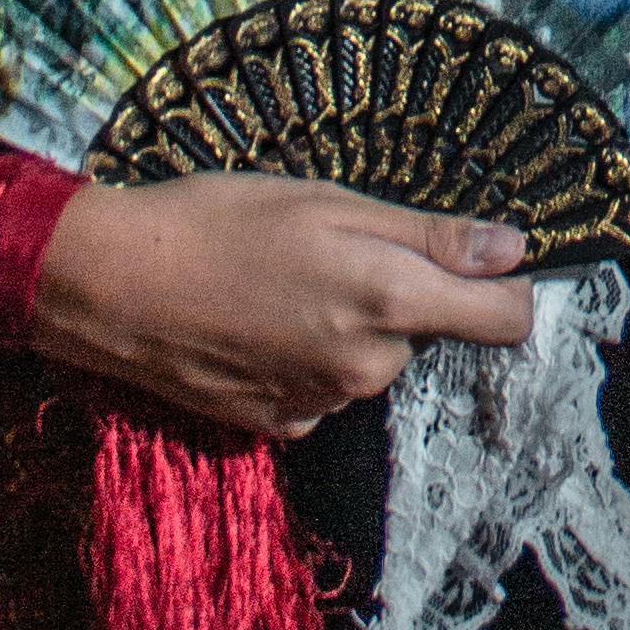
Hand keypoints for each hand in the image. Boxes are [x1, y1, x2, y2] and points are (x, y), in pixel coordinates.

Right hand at [27, 173, 535, 436]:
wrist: (114, 286)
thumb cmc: (222, 220)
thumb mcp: (332, 203)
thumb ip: (431, 236)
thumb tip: (516, 250)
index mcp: (389, 302)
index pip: (506, 320)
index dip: (509, 286)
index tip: (487, 260)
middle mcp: (368, 368)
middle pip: (428, 333)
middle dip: (402, 295)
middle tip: (333, 248)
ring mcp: (323, 404)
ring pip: (373, 359)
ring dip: (350, 326)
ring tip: (283, 281)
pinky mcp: (280, 427)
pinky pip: (325, 387)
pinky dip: (306, 357)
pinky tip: (258, 323)